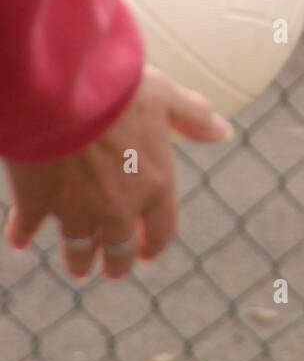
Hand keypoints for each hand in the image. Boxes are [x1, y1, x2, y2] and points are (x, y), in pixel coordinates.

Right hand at [2, 64, 233, 279]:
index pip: (161, 230)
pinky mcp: (37, 203)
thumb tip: (224, 132)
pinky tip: (20, 242)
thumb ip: (194, 117)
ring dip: (80, 261)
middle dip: (118, 262)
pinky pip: (29, 227)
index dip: (154, 243)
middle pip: (120, 250)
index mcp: (154, 185)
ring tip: (79, 269)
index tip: (147, 254)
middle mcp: (117, 208)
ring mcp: (75, 210)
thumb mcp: (167, 96)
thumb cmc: (119, 91)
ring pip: (79, 249)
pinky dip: (23, 235)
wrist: (62, 94)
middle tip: (114, 269)